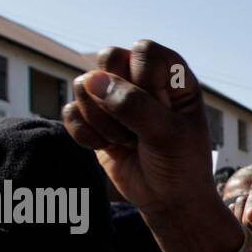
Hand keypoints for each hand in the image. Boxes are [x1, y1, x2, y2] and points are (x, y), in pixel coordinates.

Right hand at [63, 40, 241, 251]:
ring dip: (105, 122)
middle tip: (139, 127)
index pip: (142, 51)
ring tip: (130, 142)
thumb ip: (134, 105)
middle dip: (117, 99)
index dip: (143, 80)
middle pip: (108, 58)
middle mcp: (140, 78)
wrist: (169, 201)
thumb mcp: (168, 135)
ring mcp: (114, 96)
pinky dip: (87, 135)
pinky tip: (109, 148)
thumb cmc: (181, 164)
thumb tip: (91, 80)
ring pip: (84, 86)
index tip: (160, 110)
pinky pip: (70, 113)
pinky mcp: (93, 118)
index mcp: (170, 73)